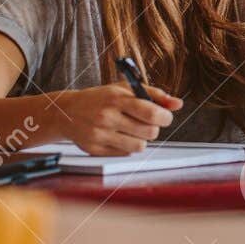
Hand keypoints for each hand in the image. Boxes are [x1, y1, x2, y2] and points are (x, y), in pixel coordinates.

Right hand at [51, 83, 182, 155]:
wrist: (66, 112)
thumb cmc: (101, 98)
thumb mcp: (125, 89)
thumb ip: (154, 94)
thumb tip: (178, 104)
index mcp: (116, 98)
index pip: (151, 113)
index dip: (165, 117)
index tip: (165, 116)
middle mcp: (107, 117)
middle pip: (149, 132)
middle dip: (154, 129)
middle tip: (146, 123)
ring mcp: (100, 135)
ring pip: (139, 146)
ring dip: (141, 139)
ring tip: (131, 130)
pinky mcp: (95, 150)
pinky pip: (125, 154)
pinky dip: (127, 147)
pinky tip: (118, 136)